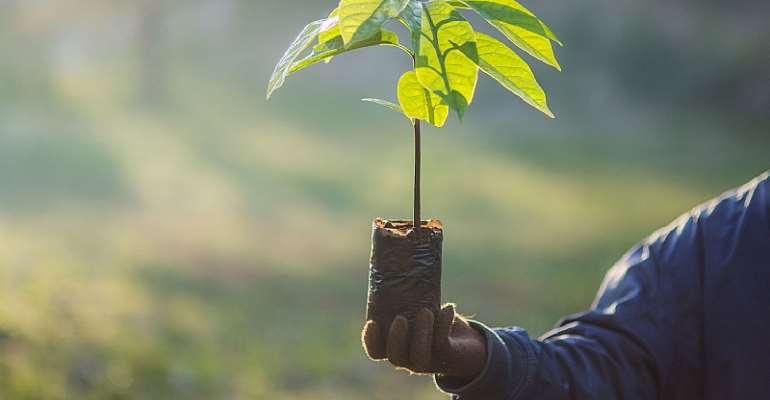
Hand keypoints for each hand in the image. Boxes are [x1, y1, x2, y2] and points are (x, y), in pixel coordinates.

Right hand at [361, 304, 486, 378]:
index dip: (370, 341)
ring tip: (426, 311)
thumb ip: (407, 295)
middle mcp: (409, 357)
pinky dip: (443, 324)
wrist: (467, 343)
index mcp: (397, 345)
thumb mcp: (419, 306)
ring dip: (421, 334)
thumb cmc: (436, 320)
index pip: (376, 351)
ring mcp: (429, 360)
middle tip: (401, 318)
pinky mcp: (447, 356)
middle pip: (395, 357)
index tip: (372, 322)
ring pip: (419, 357)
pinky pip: (442, 344)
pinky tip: (448, 307)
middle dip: (396, 339)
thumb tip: (397, 258)